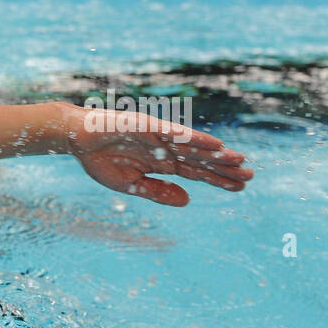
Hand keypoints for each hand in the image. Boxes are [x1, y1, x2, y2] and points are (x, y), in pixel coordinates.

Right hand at [62, 105, 253, 205]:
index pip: (196, 173)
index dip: (217, 180)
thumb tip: (188, 201)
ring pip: (194, 147)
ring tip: (240, 160)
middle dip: (224, 168)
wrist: (77, 139)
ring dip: (216, 153)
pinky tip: (214, 145)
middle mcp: (165, 149)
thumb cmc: (99, 160)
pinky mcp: (148, 126)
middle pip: (201, 160)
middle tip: (251, 176)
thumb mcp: (129, 185)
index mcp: (161, 164)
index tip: (240, 188)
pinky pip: (176, 133)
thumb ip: (157, 192)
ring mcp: (159, 137)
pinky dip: (195, 139)